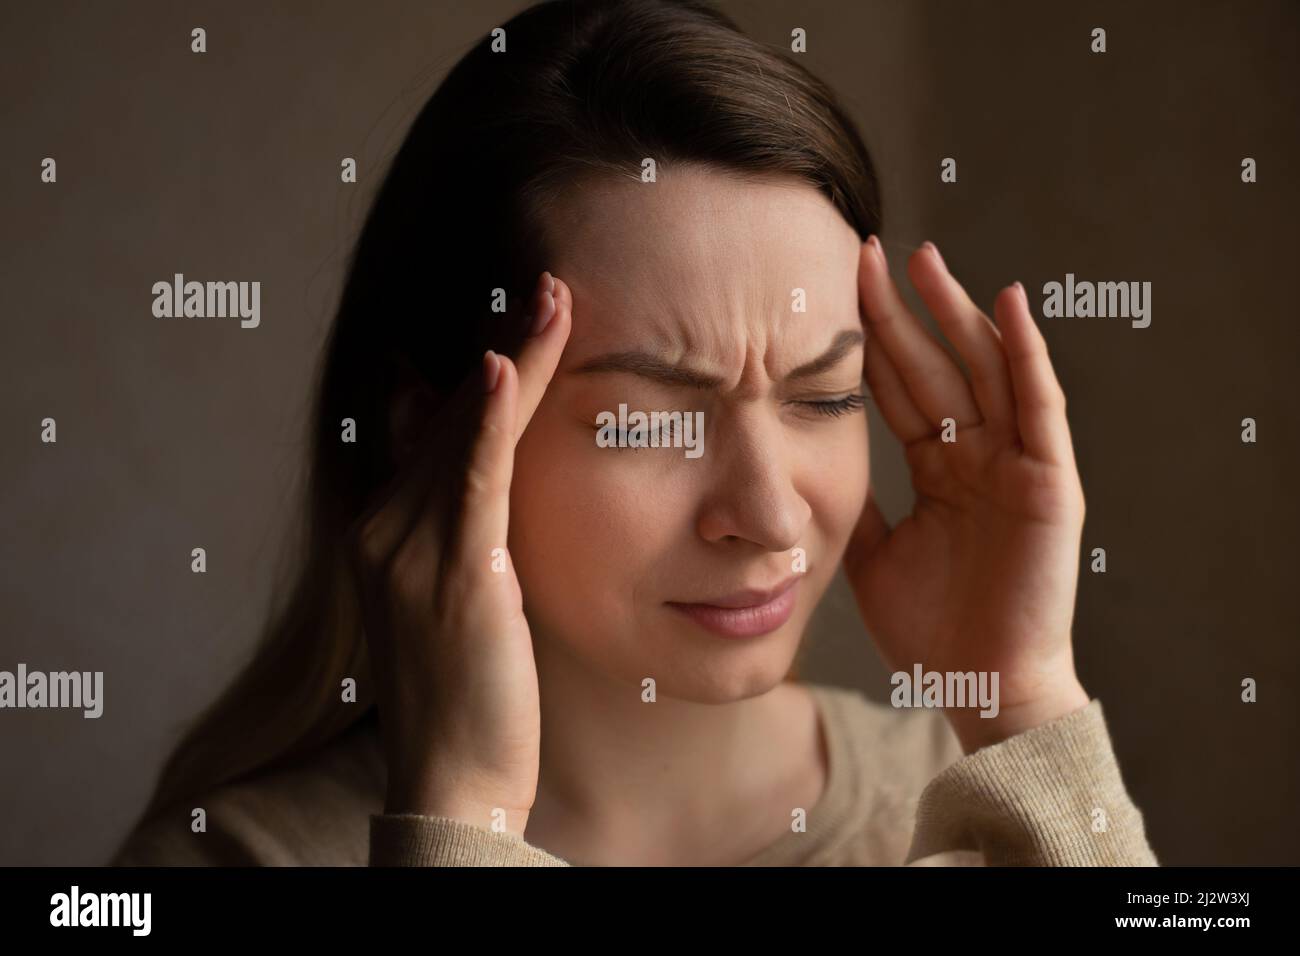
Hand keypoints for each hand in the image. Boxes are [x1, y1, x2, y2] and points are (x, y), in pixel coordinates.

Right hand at [348, 270, 571, 833]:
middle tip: (549, 283)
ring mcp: (409, 551)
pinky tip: (507, 364)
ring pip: (465, 433)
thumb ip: (464, 531)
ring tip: (554, 296)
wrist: (453, 778)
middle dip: (503, 349)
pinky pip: (473, 481)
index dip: (480, 373)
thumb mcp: (458, 599)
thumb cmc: (469, 692)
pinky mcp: (453, 577)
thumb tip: (483, 476)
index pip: (434, 429)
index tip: (523, 318)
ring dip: (514, 359)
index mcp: (382, 532)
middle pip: (448, 417)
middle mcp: (384, 530)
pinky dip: (490, 419)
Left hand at [844, 238, 1089, 753]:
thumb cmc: (932, 626)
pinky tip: (1011, 305)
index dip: (871, 341)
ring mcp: (1015, 463)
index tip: (836, 290)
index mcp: (940, 467)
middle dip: (905, 310)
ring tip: (927, 260)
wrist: (978, 685)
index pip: (900, 388)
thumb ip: (855, 500)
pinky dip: (1028, 356)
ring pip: (986, 371)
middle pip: (938, 366)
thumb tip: (803, 462)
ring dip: (959, 313)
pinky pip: (1040, 408)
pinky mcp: (1050, 480)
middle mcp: (978, 454)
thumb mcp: (873, 550)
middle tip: (873, 251)